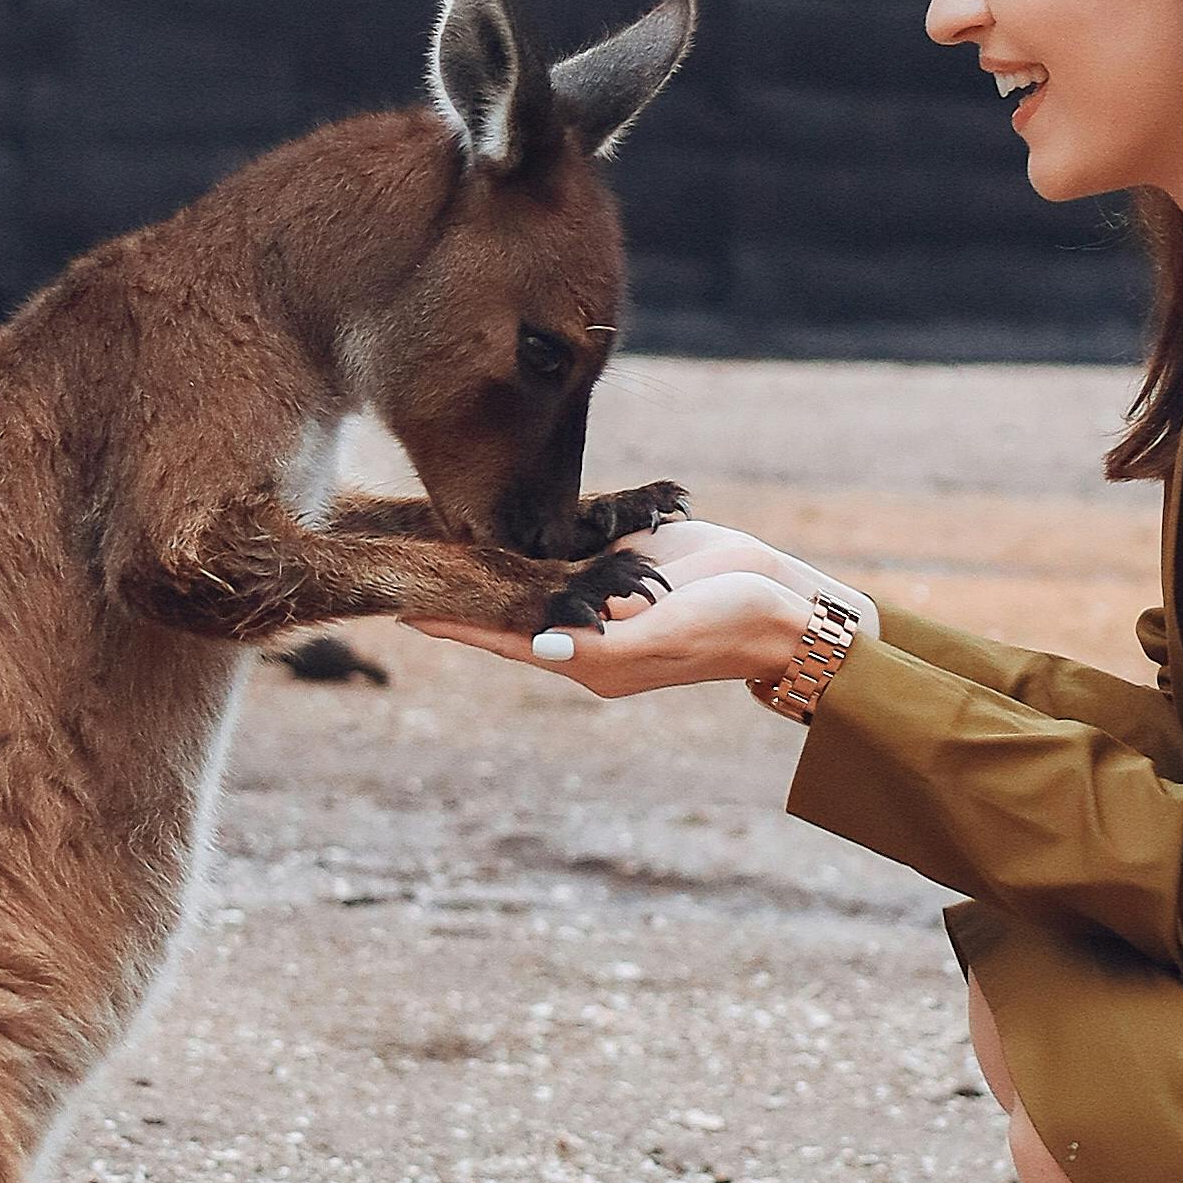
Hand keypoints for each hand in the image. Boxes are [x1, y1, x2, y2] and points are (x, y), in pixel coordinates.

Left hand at [402, 517, 872, 703]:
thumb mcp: (658, 638)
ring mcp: (604, 593)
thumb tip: (535, 645)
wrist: (781, 603)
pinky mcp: (626, 560)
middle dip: (464, 590)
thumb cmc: (723, 626)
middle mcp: (585, 628)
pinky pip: (570, 547)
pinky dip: (534, 538)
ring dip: (491, 562)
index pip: (502, 639)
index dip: (455, 624)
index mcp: (584, 657)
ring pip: (534, 576)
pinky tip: (500, 524)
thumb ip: (595, 643)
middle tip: (408, 565)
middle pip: (509, 608)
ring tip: (440, 542)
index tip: (401, 608)